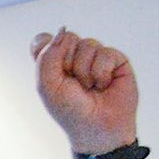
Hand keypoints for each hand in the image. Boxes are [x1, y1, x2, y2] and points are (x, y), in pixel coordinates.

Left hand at [31, 28, 138, 155]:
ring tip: (90, 87)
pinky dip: (101, 73)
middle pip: (67, 38)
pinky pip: (106, 53)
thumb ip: (47, 56)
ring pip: (87, 44)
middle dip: (68, 63)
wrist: (97, 128)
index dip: (46, 50)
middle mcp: (73, 56)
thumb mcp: (47, 85)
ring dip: (85, 71)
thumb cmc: (70, 110)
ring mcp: (95, 57)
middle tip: (74, 84)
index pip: (43, 40)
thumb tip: (62, 31)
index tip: (52, 72)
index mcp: (52, 62)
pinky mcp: (116, 60)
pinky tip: (103, 86)